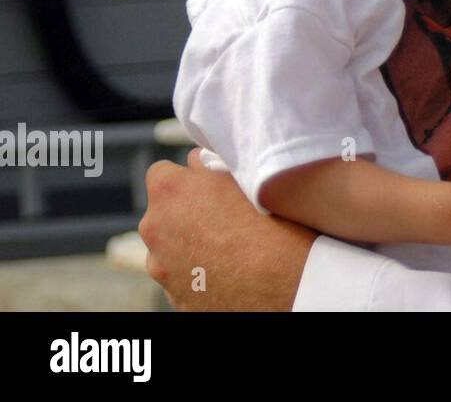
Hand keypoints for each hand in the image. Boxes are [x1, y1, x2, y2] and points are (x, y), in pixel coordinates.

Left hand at [139, 149, 316, 310]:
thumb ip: (211, 167)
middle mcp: (155, 229)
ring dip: (189, 245)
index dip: (184, 178)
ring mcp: (160, 267)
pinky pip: (181, 277)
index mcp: (169, 192)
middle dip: (185, 212)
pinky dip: (198, 273)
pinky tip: (228, 270)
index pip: (160, 173)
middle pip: (162, 213)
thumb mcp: (244, 178)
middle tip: (223, 216)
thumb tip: (199, 164)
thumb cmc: (270, 224)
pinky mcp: (174, 297)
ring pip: (168, 248)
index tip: (205, 185)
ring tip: (228, 248)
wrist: (284, 282)